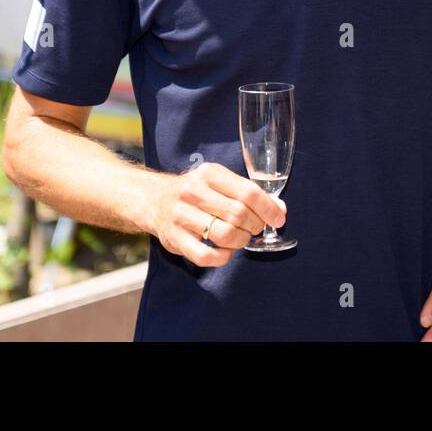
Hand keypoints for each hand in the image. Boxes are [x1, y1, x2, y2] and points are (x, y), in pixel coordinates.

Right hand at [149, 161, 287, 266]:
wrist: (153, 200)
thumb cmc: (196, 191)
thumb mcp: (219, 181)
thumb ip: (247, 192)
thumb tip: (279, 210)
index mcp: (209, 174)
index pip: (248, 192)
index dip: (268, 209)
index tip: (278, 219)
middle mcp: (193, 193)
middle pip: (238, 214)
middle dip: (255, 225)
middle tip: (255, 228)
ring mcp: (181, 216)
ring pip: (225, 235)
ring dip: (241, 241)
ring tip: (241, 238)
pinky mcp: (174, 239)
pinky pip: (205, 256)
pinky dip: (223, 257)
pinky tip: (226, 251)